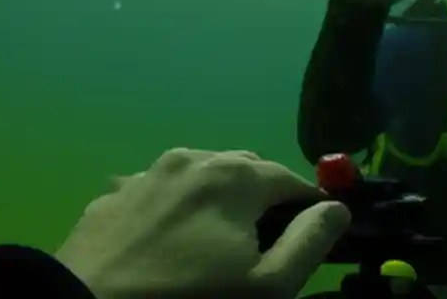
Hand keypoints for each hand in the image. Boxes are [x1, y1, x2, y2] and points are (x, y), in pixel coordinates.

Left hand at [55, 148, 349, 298]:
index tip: (312, 239)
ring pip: (199, 177)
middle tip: (264, 248)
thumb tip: (336, 207)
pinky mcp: (110, 199)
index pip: (292, 180)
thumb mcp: (267, 288)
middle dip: (263, 200)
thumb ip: (310, 242)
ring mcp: (145, 176)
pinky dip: (175, 212)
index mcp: (234, 176)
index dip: (309, 209)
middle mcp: (191, 160)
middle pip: (246, 171)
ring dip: (218, 201)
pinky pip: (158, 195)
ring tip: (215, 246)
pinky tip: (168, 247)